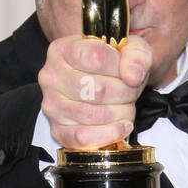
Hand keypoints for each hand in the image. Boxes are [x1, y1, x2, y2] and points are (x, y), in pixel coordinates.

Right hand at [37, 34, 152, 149]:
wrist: (102, 84)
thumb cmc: (113, 65)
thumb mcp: (130, 49)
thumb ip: (136, 56)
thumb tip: (132, 76)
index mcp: (63, 49)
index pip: (96, 57)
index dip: (120, 68)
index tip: (129, 72)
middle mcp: (51, 76)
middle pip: (96, 90)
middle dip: (124, 94)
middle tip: (131, 92)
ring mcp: (51, 105)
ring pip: (92, 115)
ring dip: (120, 114)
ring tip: (126, 107)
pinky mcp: (57, 130)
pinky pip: (82, 138)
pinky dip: (108, 135)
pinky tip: (121, 127)